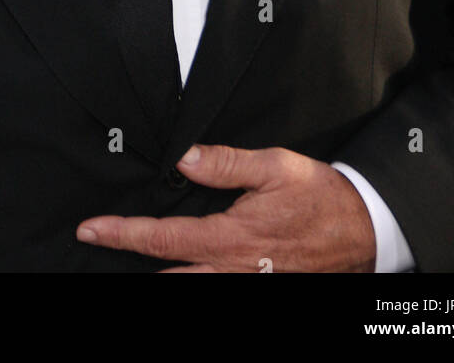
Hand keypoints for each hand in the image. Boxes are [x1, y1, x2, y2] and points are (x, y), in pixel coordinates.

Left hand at [76, 143, 375, 271]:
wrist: (364, 233)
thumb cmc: (319, 197)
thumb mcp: (275, 167)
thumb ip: (226, 163)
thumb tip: (183, 158)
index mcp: (231, 236)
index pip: (163, 237)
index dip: (122, 234)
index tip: (90, 229)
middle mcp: (232, 271)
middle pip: (166, 277)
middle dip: (129, 268)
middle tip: (96, 253)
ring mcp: (245, 288)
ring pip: (189, 293)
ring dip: (158, 280)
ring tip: (127, 269)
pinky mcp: (259, 293)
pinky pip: (216, 295)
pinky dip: (190, 285)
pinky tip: (179, 274)